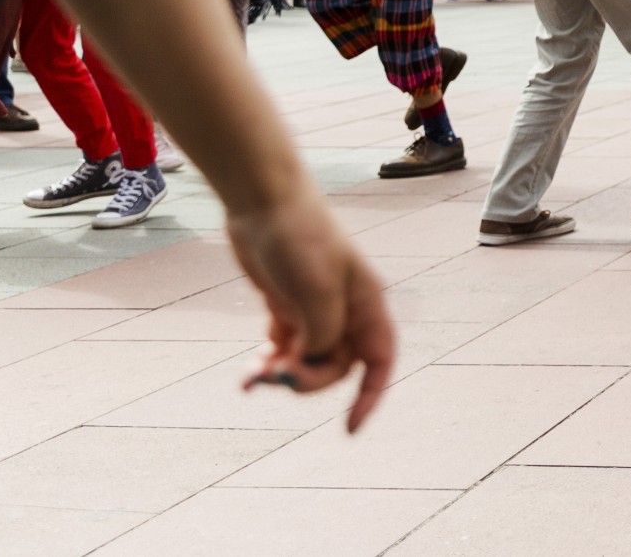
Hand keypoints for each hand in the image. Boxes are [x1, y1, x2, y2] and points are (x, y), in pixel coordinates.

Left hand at [230, 191, 395, 433]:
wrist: (264, 201)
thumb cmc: (298, 237)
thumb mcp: (316, 289)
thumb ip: (322, 331)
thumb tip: (313, 361)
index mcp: (365, 303)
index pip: (380, 359)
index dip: (370, 396)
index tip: (349, 429)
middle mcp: (345, 309)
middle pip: (337, 365)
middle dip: (308, 380)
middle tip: (276, 377)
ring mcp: (315, 307)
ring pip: (308, 359)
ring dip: (284, 375)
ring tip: (252, 377)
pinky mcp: (286, 304)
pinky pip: (284, 348)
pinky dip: (269, 362)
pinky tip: (250, 370)